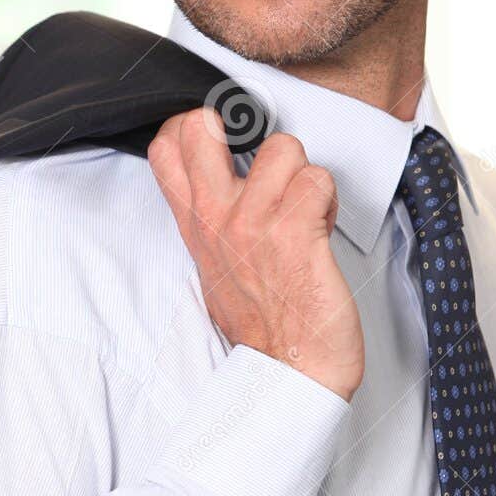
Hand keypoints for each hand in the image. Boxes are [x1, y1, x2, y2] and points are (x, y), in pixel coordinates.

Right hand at [147, 107, 364, 402]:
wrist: (291, 369)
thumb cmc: (261, 321)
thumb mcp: (212, 265)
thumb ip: (209, 218)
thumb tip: (217, 177)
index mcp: (196, 223)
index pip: (165, 146)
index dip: (194, 125)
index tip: (222, 139)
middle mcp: (218, 217)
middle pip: (202, 125)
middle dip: (240, 127)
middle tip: (261, 162)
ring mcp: (254, 222)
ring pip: (283, 148)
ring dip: (304, 175)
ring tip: (303, 208)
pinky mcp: (296, 232)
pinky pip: (319, 180)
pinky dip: (330, 202)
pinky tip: (321, 228)